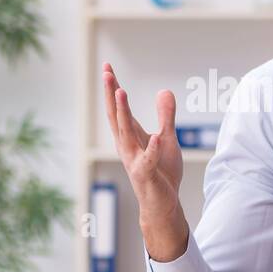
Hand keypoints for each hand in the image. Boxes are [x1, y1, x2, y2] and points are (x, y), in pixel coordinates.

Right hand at [102, 63, 187, 259]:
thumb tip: (164, 90)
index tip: (107, 67)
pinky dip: (151, 149)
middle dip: (111, 94)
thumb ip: (165, 115)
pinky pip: (148, 161)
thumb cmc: (161, 171)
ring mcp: (134, 161)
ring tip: (120, 92)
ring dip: (123, 113)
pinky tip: (156, 137)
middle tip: (106, 72)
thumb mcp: (167, 138)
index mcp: (131, 136)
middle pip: (116, 116)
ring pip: (126, 134)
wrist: (162, 204)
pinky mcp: (147, 175)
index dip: (112, 88)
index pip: (119, 109)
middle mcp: (127, 146)